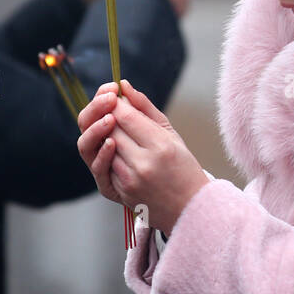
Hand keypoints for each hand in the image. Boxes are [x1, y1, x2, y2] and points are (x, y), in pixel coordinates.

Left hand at [76, 79, 207, 234]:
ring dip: (108, 136)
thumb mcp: (171, 133)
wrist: (189, 208)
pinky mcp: (120, 193)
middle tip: (116, 114)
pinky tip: (120, 154)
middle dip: (109, 117)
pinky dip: (108, 156)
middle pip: (110, 129)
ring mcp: (129, 180)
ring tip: (122, 136)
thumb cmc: (183, 166)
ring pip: (104, 146)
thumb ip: (145, 107)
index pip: (124, 115)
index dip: (116, 103)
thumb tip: (123, 85)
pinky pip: (104, 166)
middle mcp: (143, 163)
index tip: (116, 98)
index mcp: (160, 145)